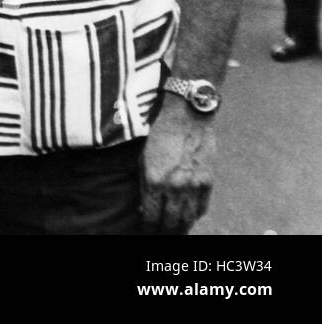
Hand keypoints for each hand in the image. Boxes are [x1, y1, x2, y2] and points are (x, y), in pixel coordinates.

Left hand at [140, 98, 216, 232]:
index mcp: (155, 180)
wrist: (187, 118)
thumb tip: (144, 209)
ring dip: (180, 228)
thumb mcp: (143, 159)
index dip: (148, 227)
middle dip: (163, 232)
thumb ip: (145, 186)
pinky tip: (188, 219)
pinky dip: (194, 217)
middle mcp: (175, 187)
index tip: (145, 230)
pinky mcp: (208, 182)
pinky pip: (202, 208)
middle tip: (159, 235)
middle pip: (171, 222)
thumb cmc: (160, 136)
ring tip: (173, 232)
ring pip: (188, 219)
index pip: (151, 216)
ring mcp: (194, 186)